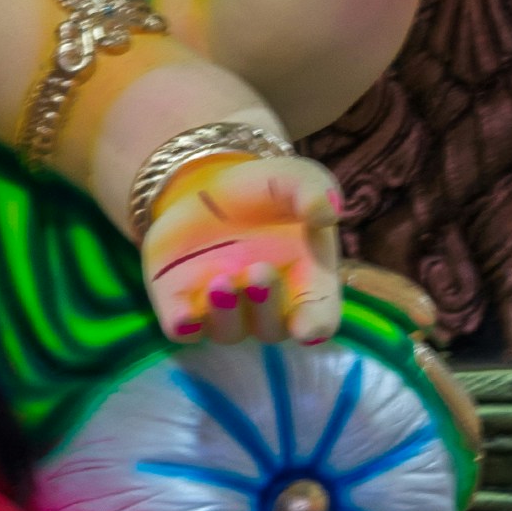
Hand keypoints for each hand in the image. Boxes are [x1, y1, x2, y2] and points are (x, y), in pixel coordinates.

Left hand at [143, 151, 343, 348]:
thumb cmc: (264, 191)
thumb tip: (327, 211)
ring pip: (228, 332)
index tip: (305, 328)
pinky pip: (183, 329)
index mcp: (305, 281)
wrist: (206, 186)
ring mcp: (225, 311)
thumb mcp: (292, 178)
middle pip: (271, 328)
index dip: (314, 326)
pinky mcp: (183, 305)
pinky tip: (183, 317)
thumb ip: (312, 191)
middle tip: (258, 272)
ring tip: (220, 281)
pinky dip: (184, 326)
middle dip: (266, 306)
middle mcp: (267, 306)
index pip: (319, 318)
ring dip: (225, 314)